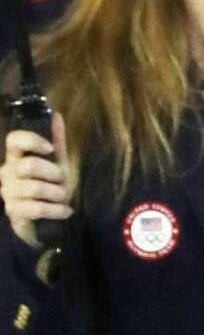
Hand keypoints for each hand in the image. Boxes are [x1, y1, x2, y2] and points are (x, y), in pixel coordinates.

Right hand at [1, 117, 75, 250]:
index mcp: (15, 156)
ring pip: (35, 188)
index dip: (32, 141)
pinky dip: (56, 210)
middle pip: (29, 165)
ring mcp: (7, 192)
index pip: (13, 140)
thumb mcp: (56, 161)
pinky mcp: (13, 211)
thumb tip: (57, 115)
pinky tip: (66, 211)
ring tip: (65, 197)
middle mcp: (7, 173)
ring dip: (57, 193)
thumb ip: (57, 140)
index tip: (50, 148)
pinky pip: (37, 208)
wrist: (40, 219)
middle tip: (64, 179)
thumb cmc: (48, 184)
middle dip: (54, 173)